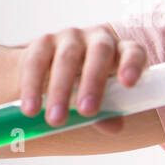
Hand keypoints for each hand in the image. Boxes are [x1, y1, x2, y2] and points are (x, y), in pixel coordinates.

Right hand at [18, 25, 146, 133]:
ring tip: (56, 120)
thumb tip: (114, 127)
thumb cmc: (89, 89)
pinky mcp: (42, 42)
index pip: (133, 52)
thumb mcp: (102, 101)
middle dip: (93, 83)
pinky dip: (32, 87)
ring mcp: (70, 37)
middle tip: (87, 112)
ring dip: (60, 91)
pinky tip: (31, 109)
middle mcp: (98, 38)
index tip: (128, 84)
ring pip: (66, 58)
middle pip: (100, 53)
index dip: (132, 65)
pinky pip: (36, 62)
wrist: (49, 73)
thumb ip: (109, 113)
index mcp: (122, 51)